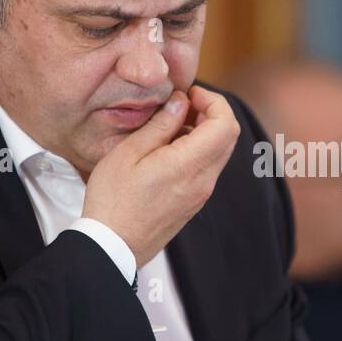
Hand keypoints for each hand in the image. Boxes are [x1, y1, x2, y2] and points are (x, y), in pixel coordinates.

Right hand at [81, 85, 240, 266]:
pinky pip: (207, 168)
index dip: (213, 101)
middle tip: (180, 105)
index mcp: (188, 166)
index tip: (188, 94)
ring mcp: (201, 194)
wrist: (112, 246)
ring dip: (203, 131)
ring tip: (168, 126)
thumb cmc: (113, 200)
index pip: (225, 124)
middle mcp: (203, 181)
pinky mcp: (194, 202)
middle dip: (210, 113)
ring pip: (219, 152)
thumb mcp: (128, 153)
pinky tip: (167, 149)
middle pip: (228, 136)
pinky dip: (196, 150)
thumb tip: (181, 102)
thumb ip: (160, 125)